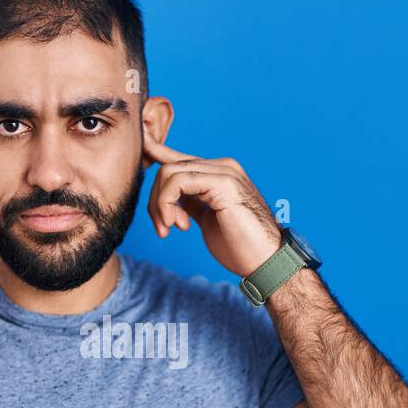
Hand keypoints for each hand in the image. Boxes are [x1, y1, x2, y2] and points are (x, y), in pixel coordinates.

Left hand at [143, 137, 282, 276]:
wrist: (266, 262)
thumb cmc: (240, 246)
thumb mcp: (207, 219)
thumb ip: (190, 202)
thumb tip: (168, 197)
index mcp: (220, 173)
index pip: (180, 157)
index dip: (156, 151)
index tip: (141, 145)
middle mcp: (223, 166)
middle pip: (168, 167)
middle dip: (156, 201)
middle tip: (163, 229)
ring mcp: (224, 171)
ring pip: (169, 172)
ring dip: (160, 205)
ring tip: (171, 229)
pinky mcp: (223, 182)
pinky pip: (178, 181)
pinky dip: (168, 203)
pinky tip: (178, 224)